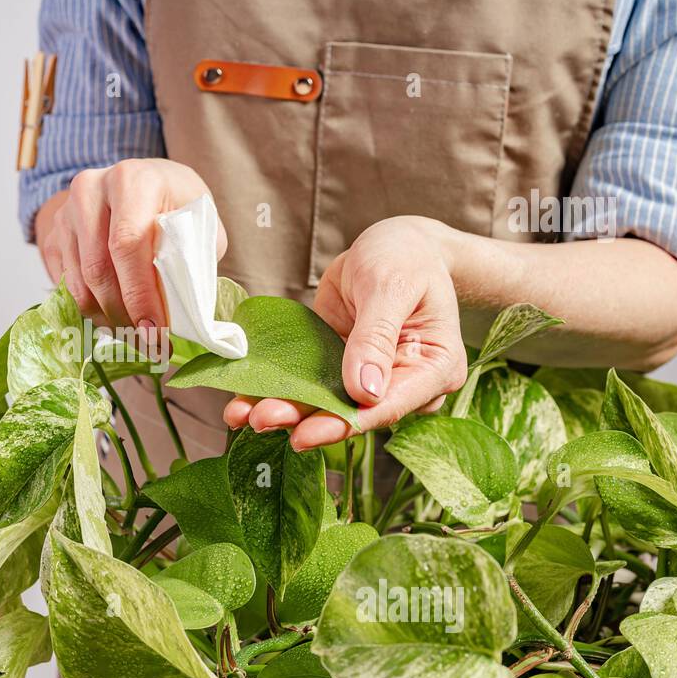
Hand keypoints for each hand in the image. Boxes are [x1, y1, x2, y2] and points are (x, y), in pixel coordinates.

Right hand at [38, 159, 223, 334]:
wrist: (142, 182)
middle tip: (148, 344)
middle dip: (124, 316)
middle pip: (98, 270)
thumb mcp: (198, 222)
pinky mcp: (52, 235)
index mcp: (132, 181)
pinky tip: (115, 317)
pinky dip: (90, 310)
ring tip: (135, 335)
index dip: (139, 294)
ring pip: (79, 284)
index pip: (127, 244)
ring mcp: (65, 214)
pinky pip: (65, 286)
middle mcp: (90, 190)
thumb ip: (191, 258)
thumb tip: (179, 311)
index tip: (155, 331)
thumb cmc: (175, 204)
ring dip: (107, 319)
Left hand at [223, 217, 467, 448]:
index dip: (343, 422)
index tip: (305, 433)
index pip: (387, 406)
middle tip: (261, 419)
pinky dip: (279, 390)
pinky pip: (310, 384)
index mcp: (434, 369)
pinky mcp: (341, 368)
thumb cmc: (406, 257)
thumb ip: (376, 336)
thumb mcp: (391, 286)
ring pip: (325, 404)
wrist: (398, 244)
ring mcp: (370, 379)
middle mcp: (404, 384)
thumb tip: (364, 390)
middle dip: (305, 420)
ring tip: (242, 414)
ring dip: (285, 410)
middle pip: (352, 413)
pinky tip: (245, 399)